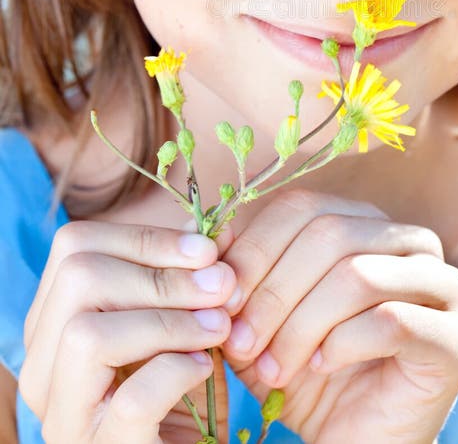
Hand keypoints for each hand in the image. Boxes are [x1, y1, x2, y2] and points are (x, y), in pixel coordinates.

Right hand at [19, 221, 238, 442]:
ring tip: (219, 327)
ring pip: (87, 335)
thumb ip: (192, 274)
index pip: (75, 247)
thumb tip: (210, 231)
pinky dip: (177, 372)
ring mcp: (65, 419)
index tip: (207, 250)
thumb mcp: (189, 321)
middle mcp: (43, 370)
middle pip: (78, 279)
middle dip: (161, 275)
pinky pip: (131, 401)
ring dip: (170, 320)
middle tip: (222, 286)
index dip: (147, 237)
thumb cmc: (186, 391)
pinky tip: (204, 368)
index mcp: (54, 324)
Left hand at [220, 189, 457, 443]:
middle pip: (328, 235)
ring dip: (299, 326)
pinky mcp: (455, 340)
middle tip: (239, 343)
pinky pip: (391, 322)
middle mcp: (413, 242)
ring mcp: (443, 287)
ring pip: (356, 276)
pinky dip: (340, 347)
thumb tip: (206, 236)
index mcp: (368, 221)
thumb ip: (242, 270)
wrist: (352, 440)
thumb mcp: (261, 313)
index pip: (303, 206)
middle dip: (272, 293)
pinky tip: (317, 369)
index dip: (254, 249)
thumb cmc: (305, 369)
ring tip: (270, 369)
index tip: (219, 300)